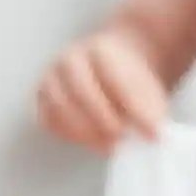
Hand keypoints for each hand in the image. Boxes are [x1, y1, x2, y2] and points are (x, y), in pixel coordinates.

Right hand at [37, 25, 167, 153]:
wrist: (110, 68)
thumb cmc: (129, 80)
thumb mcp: (148, 87)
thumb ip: (148, 108)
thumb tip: (152, 134)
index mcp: (100, 49)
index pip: (114, 77)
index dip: (134, 107)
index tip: (152, 132)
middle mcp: (70, 61)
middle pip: (82, 91)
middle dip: (104, 120)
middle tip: (123, 139)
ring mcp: (52, 79)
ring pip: (60, 107)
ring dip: (86, 132)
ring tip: (111, 145)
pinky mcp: (42, 101)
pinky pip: (49, 121)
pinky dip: (70, 135)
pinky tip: (93, 142)